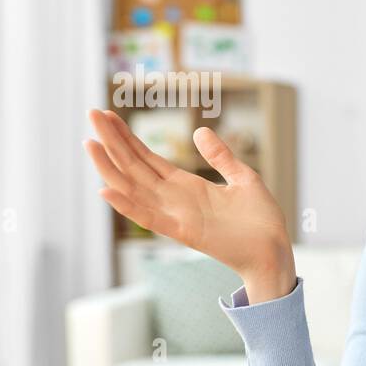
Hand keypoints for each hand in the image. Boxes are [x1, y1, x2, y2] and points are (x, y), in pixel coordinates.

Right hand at [83, 109, 293, 283]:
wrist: (276, 251)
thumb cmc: (261, 220)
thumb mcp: (243, 178)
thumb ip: (221, 156)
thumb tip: (199, 131)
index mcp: (187, 186)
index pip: (147, 158)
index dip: (127, 138)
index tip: (108, 115)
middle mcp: (175, 200)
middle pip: (134, 167)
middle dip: (112, 142)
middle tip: (91, 114)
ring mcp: (177, 216)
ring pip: (133, 189)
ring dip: (110, 168)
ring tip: (89, 143)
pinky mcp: (185, 233)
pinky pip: (149, 219)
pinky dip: (127, 205)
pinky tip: (106, 190)